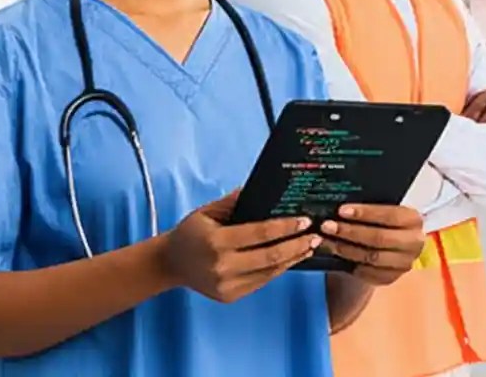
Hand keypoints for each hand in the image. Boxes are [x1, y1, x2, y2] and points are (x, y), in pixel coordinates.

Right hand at [162, 189, 320, 303]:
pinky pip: (261, 282)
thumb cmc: (190, 232)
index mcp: (216, 241)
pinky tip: (289, 259)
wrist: (171, 263)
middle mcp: (223, 266)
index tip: (304, 221)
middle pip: (270, 257)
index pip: (260, 234)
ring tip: (308, 247)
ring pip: (269, 273)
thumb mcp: (207, 211)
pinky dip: (277, 270)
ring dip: (292, 259)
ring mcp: (228, 285)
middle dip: (296, 245)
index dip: (285, 227)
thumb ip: (234, 202)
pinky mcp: (231, 295)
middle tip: (314, 236)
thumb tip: (260, 190)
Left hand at [319, 204, 424, 285]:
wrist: (379, 246)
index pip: (390, 215)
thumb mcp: (376, 211)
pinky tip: (332, 253)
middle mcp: (414, 242)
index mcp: (413, 219)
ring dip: (344, 248)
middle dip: (350, 231)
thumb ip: (365, 206)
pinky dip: (347, 263)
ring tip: (323, 240)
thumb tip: (337, 200)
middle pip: (379, 238)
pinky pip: (367, 272)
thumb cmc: (376, 222)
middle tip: (327, 226)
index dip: (365, 213)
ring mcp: (404, 263)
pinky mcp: (391, 278)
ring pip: (371, 256)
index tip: (341, 210)